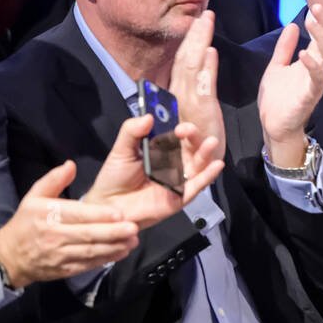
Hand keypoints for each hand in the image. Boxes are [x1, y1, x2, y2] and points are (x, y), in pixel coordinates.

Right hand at [0, 160, 139, 288]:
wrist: (9, 257)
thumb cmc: (25, 223)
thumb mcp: (33, 197)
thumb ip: (53, 179)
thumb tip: (71, 164)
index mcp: (47, 215)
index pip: (76, 214)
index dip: (99, 215)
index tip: (119, 213)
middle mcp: (53, 235)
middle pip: (87, 235)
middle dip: (113, 232)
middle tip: (134, 228)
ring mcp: (59, 255)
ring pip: (91, 251)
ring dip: (114, 247)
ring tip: (133, 240)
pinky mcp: (65, 269)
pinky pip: (88, 264)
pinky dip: (106, 259)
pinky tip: (121, 252)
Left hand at [81, 113, 224, 229]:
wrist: (107, 206)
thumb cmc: (114, 179)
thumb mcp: (121, 151)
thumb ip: (132, 131)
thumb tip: (147, 116)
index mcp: (160, 151)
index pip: (176, 135)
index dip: (179, 126)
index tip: (176, 119)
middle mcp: (173, 165)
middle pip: (191, 148)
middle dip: (193, 137)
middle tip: (186, 129)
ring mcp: (178, 181)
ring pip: (198, 165)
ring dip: (205, 153)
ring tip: (211, 142)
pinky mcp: (179, 198)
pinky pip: (196, 187)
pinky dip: (207, 176)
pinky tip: (216, 165)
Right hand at [169, 10, 224, 161]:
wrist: (195, 170)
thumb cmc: (198, 140)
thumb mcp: (199, 109)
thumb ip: (202, 82)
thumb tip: (207, 54)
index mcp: (179, 95)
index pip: (183, 60)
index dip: (190, 39)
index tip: (199, 18)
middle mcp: (180, 96)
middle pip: (185, 58)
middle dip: (194, 34)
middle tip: (205, 11)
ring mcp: (189, 104)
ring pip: (190, 67)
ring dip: (198, 43)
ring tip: (206, 22)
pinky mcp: (201, 114)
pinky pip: (202, 88)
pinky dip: (206, 68)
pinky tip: (210, 52)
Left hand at [259, 5, 322, 167]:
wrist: (273, 125)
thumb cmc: (278, 99)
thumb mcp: (277, 66)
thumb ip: (284, 47)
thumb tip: (292, 24)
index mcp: (312, 62)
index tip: (316, 5)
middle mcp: (318, 71)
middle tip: (318, 8)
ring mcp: (315, 83)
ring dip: (322, 40)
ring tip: (312, 24)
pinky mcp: (309, 96)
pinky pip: (315, 78)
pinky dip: (312, 65)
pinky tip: (303, 53)